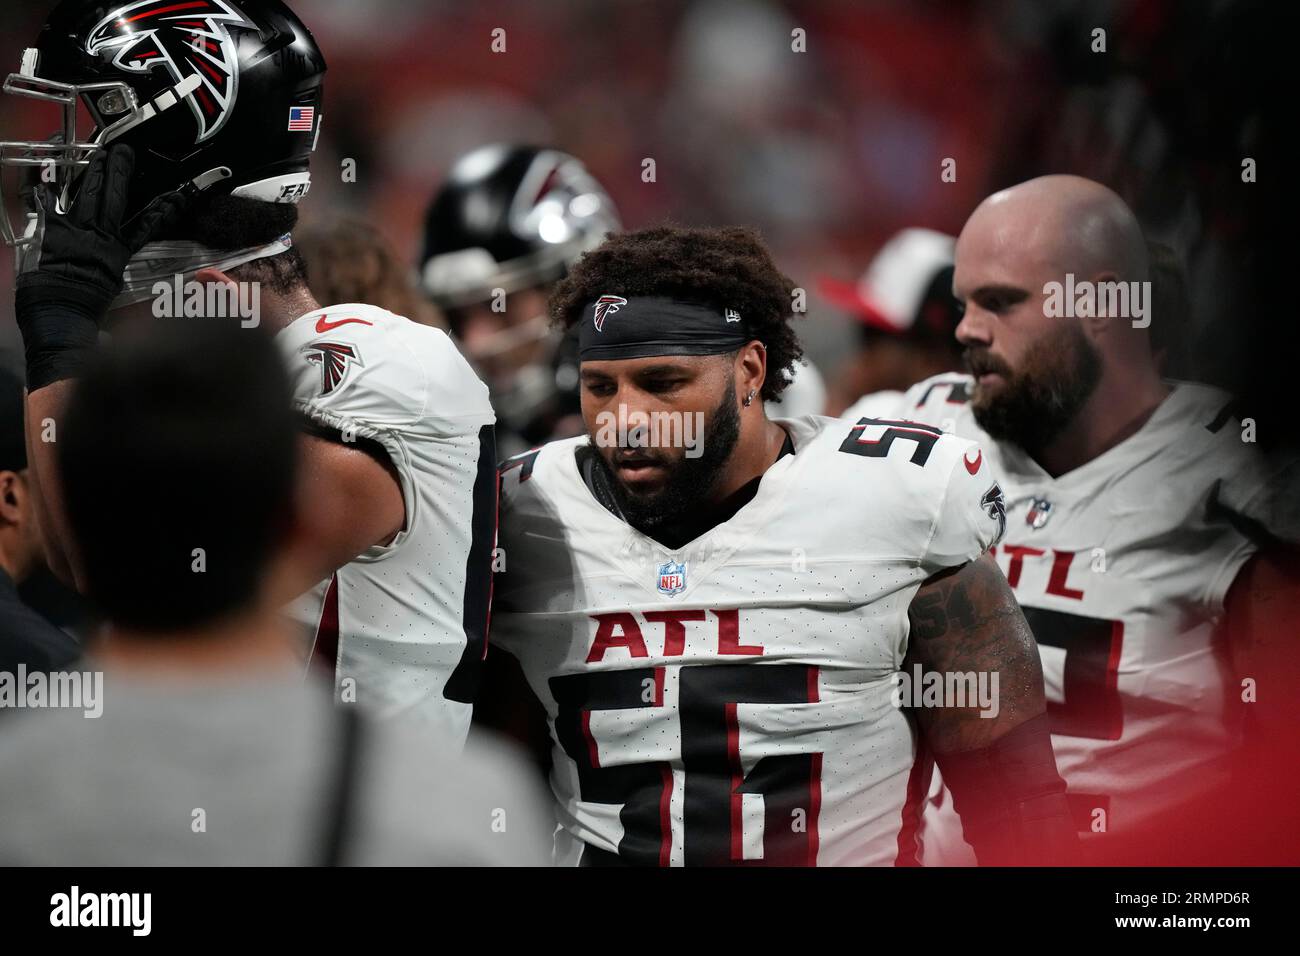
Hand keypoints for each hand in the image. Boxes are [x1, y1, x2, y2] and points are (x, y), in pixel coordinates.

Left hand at [14, 143, 188, 389]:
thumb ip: (115, 280)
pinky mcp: (51, 235)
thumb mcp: (111, 297)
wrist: (60, 318)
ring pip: (87, 196)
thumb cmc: (88, 315)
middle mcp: (100, 239)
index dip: (166, 207)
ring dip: (93, 174)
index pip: (148, 224)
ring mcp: (74, 234)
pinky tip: (43, 182)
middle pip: (114, 199)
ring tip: (100, 155)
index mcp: (118, 255)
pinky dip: (45, 195)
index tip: (181, 192)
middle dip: (120, 174)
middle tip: (125, 152)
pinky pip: (48, 210)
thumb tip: (119, 279)